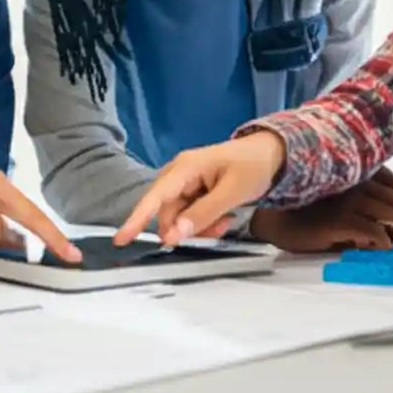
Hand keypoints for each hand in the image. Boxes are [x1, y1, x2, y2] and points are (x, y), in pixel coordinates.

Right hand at [116, 131, 287, 245]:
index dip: (137, 219)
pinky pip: (188, 214)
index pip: (155, 197)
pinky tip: (221, 217)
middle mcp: (179, 174)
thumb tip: (176, 233)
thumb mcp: (232, 192)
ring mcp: (185, 183)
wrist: (270, 154)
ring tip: (224, 221)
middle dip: (186, 228)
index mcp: (185, 168)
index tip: (122, 238)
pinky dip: (202, 221)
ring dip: (198, 226)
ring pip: (178, 217)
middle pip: (167, 212)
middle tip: (216, 230)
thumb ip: (203, 213)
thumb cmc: (252, 165)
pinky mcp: (193, 190)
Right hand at [248, 167, 392, 251]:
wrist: (272, 219)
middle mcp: (354, 179)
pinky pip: (377, 233)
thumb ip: (363, 201)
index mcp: (354, 168)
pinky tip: (379, 246)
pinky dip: (384, 242)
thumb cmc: (303, 208)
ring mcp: (349, 199)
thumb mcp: (337, 195)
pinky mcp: (341, 220)